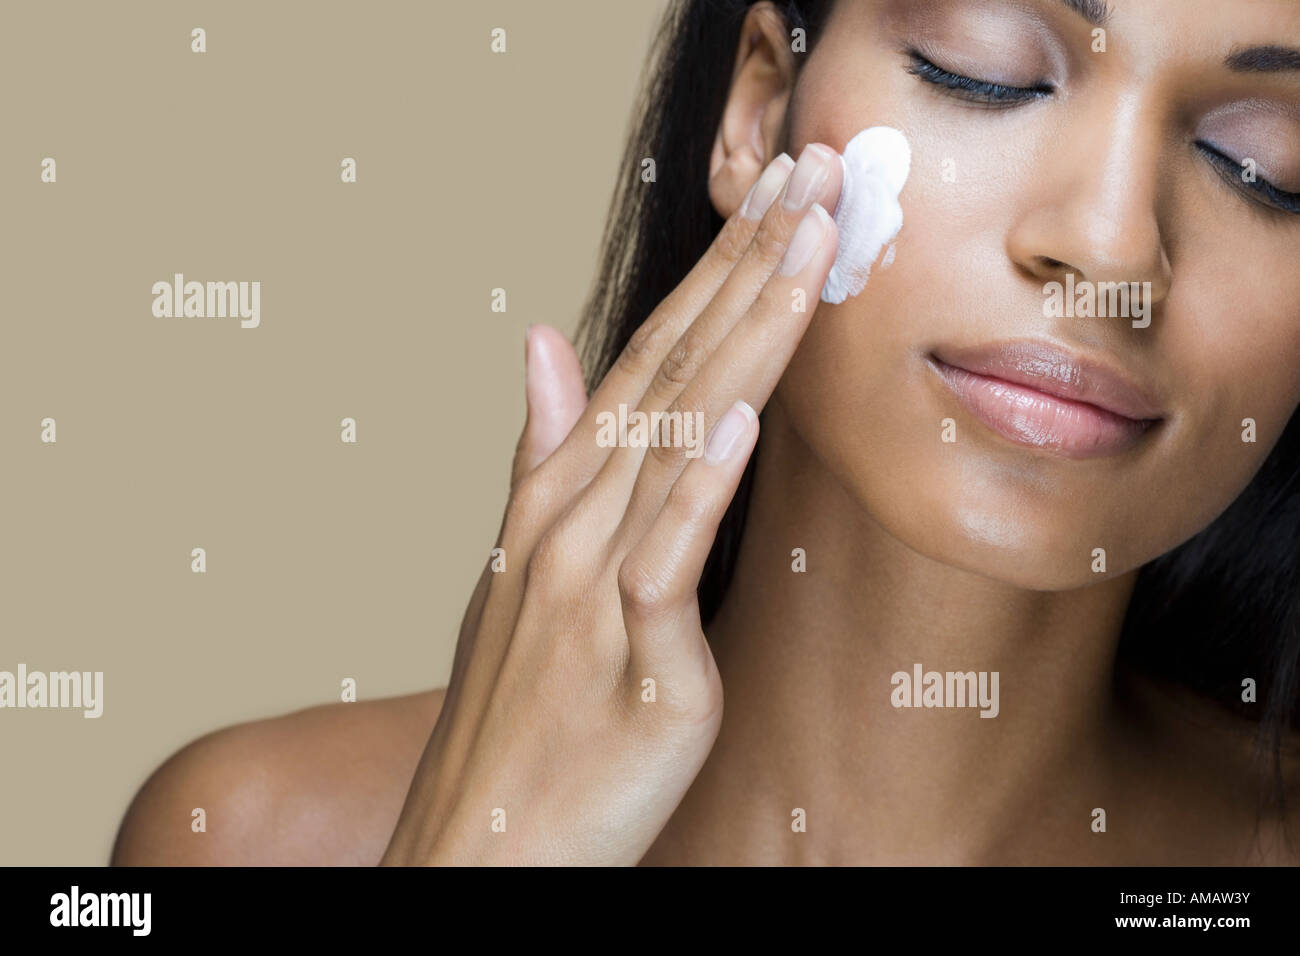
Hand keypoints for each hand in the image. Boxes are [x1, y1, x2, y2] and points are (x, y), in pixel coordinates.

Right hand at [381, 143, 843, 864]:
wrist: (485, 840)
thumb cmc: (521, 709)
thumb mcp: (523, 567)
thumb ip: (541, 452)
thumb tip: (541, 343)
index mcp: (558, 496)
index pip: (646, 359)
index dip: (712, 272)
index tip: (769, 198)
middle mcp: (569, 523)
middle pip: (667, 375)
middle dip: (743, 269)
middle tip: (806, 176)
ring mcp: (594, 590)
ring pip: (674, 443)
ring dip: (743, 339)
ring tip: (802, 247)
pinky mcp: (632, 666)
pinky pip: (663, 563)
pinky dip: (695, 486)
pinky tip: (737, 416)